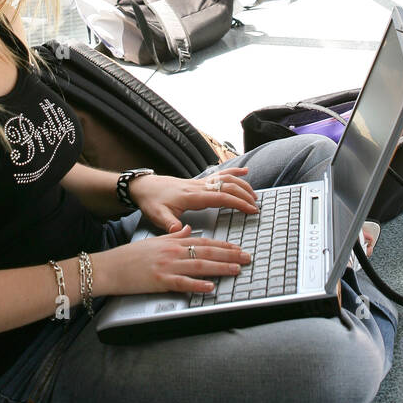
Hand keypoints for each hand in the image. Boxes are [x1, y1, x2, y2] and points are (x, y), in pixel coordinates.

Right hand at [91, 226, 250, 297]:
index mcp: (173, 242)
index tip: (238, 247)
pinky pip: (182, 283)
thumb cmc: (130, 256)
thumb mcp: (154, 241)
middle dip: (229, 255)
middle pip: (207, 252)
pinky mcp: (160, 281)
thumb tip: (186, 230)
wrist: (110, 267)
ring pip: (200, 265)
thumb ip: (172, 236)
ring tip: (236, 270)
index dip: (224, 245)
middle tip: (247, 258)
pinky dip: (197, 285)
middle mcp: (173, 252)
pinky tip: (209, 287)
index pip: (204, 241)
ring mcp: (167, 266)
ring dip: (220, 268)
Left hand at [129, 167, 258, 233]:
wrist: (144, 187)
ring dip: (242, 185)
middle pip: (228, 187)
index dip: (238, 202)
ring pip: (226, 179)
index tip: (251, 209)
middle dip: (245, 195)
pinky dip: (234, 172)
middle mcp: (199, 186)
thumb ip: (169, 225)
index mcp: (192, 196)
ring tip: (254, 195)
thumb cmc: (152, 202)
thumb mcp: (157, 215)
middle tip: (257, 206)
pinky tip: (245, 171)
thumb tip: (180, 231)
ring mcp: (200, 182)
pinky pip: (219, 174)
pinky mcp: (199, 182)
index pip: (221, 197)